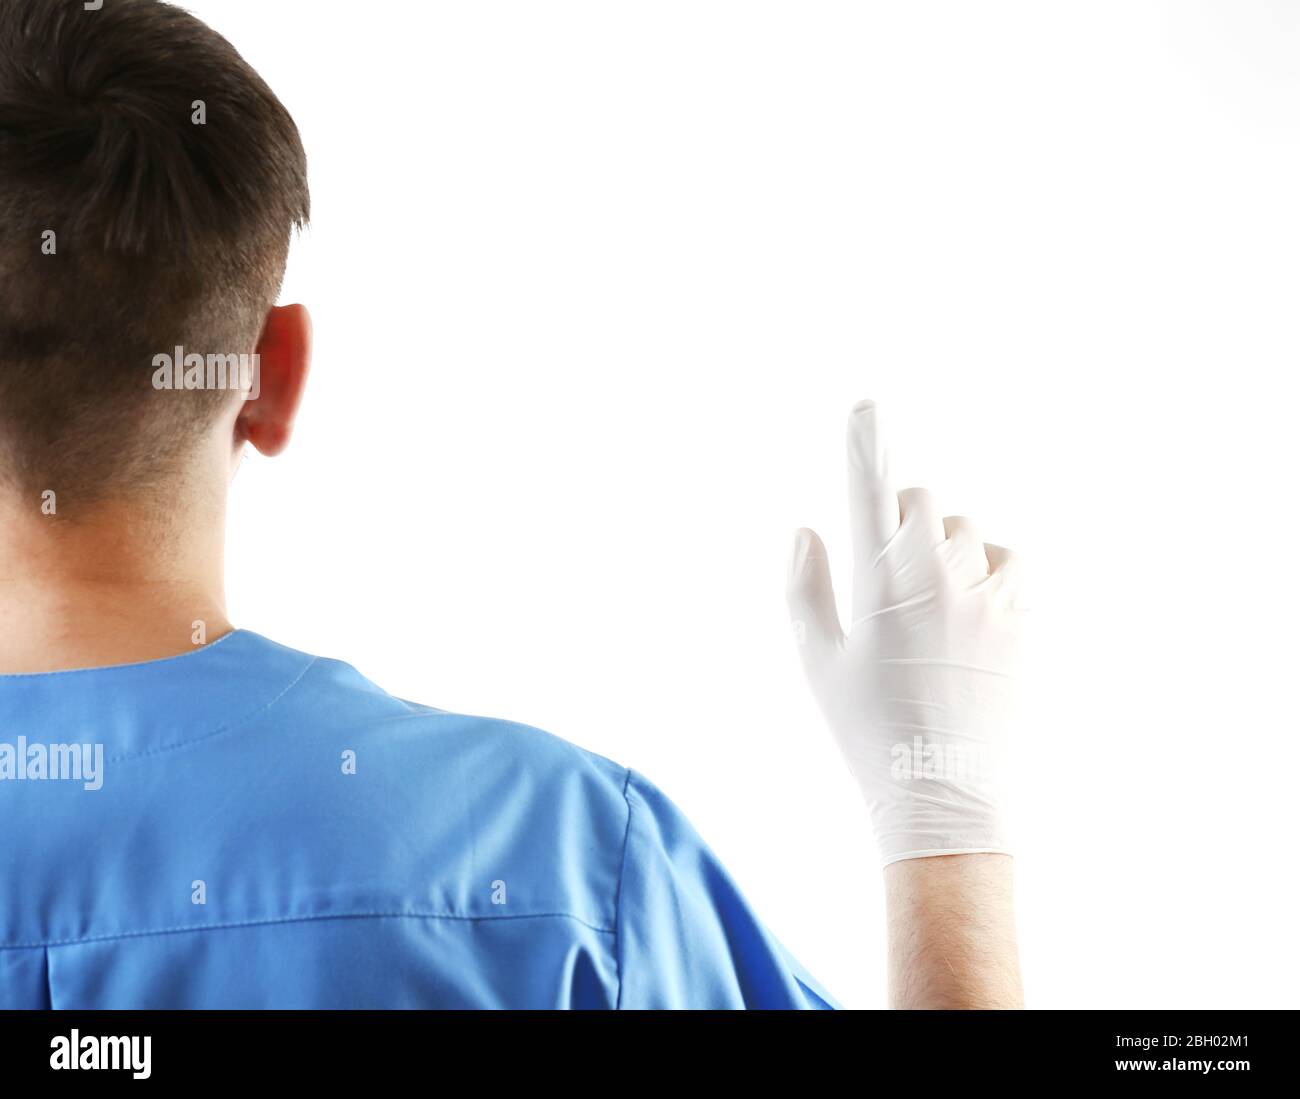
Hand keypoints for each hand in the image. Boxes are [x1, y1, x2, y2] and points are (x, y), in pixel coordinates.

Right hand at [786, 400, 1021, 864]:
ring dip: (943, 545)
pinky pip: (1008, 559)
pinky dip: (987, 567)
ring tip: (928, 604)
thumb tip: (806, 528)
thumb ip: (804, 586)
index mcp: (878, 583)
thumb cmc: (867, 729)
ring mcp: (984, 595)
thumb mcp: (817, 661)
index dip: (866, 442)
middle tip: (886, 565)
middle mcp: (935, 577)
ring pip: (965, 529)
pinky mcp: (1020, 617)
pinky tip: (969, 607)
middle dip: (900, 515)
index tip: (867, 407)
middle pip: (922, 500)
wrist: (942, 790)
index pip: (870, 491)